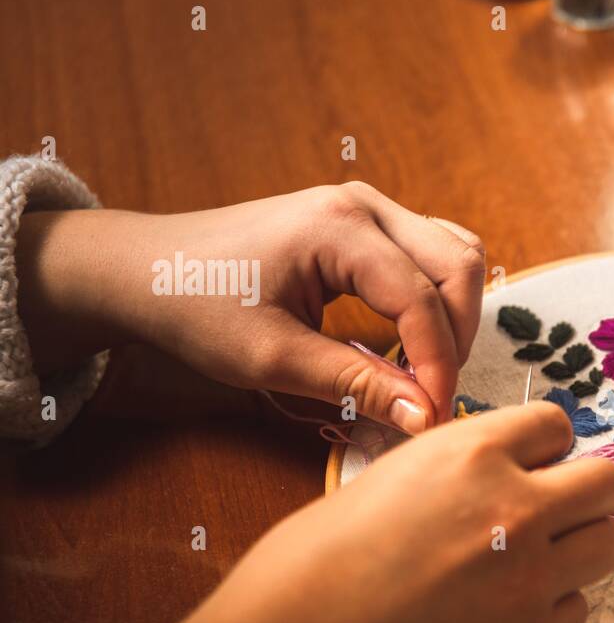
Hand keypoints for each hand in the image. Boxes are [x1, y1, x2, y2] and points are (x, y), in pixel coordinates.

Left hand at [15, 182, 484, 430]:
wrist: (146, 269)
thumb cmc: (196, 306)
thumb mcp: (273, 358)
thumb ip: (355, 385)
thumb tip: (422, 416)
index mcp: (340, 228)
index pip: (421, 300)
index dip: (437, 365)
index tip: (431, 416)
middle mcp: (364, 206)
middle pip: (457, 267)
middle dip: (457, 338)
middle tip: (432, 394)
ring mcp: (367, 207)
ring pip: (454, 254)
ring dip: (454, 315)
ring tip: (426, 367)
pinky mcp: (365, 222)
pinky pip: (430, 252)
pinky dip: (437, 297)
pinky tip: (413, 338)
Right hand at [122, 403, 613, 622]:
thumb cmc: (319, 557)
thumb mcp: (392, 475)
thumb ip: (460, 468)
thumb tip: (501, 469)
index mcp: (474, 453)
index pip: (557, 424)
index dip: (547, 447)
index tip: (536, 465)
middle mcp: (516, 506)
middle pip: (606, 482)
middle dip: (585, 495)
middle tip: (555, 513)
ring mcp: (532, 575)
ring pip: (608, 544)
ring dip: (579, 549)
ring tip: (535, 563)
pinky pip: (579, 608)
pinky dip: (554, 609)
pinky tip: (509, 612)